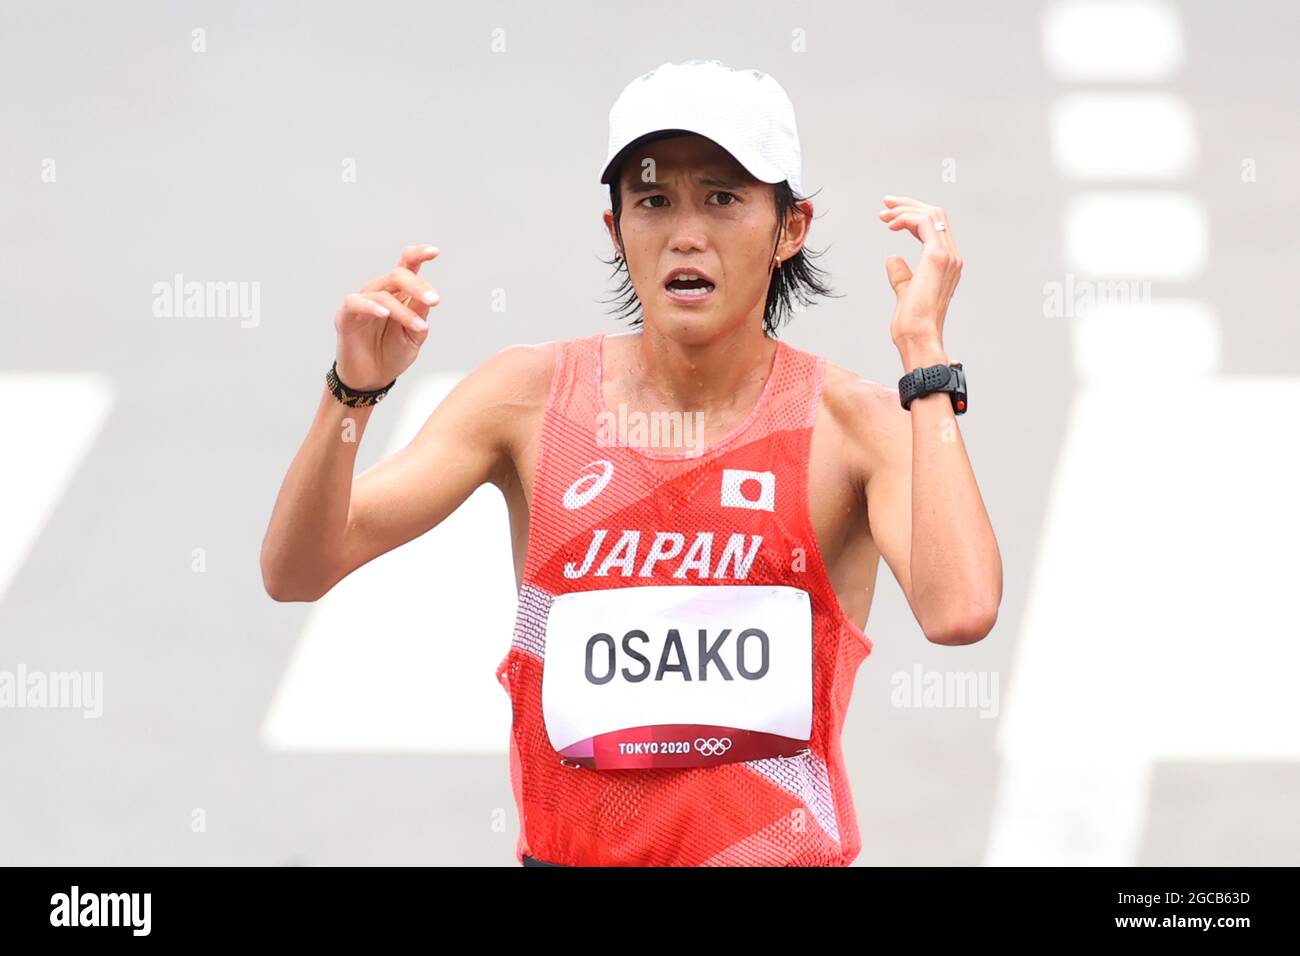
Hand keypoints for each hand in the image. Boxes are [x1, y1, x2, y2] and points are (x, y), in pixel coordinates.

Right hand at [334, 245, 441, 390]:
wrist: (372, 378)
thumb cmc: (392, 354)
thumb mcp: (414, 335)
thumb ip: (420, 314)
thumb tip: (428, 296)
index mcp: (399, 294)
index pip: (407, 266)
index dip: (418, 255)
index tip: (435, 251)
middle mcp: (380, 292)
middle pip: (398, 275)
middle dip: (418, 286)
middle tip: (435, 301)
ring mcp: (362, 303)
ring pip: (383, 293)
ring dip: (404, 309)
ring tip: (419, 326)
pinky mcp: (346, 316)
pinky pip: (356, 303)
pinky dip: (371, 306)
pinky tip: (384, 314)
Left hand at [878, 196, 961, 349]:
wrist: (917, 337)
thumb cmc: (911, 323)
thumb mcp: (905, 292)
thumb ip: (902, 275)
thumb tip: (893, 258)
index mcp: (947, 264)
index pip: (935, 227)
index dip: (913, 215)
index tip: (890, 214)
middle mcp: (952, 257)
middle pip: (936, 215)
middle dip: (909, 205)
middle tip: (885, 204)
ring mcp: (948, 256)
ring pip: (931, 215)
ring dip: (905, 209)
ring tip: (884, 215)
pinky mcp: (938, 257)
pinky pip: (924, 223)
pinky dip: (906, 218)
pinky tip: (890, 224)